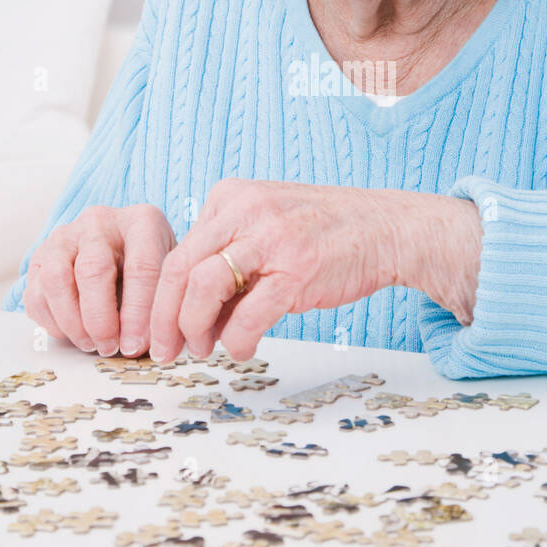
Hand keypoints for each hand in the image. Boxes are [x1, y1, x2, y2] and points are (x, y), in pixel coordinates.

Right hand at [24, 204, 176, 355]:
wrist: (123, 245)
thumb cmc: (150, 263)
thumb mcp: (167, 275)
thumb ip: (160, 304)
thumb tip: (142, 346)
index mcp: (141, 221)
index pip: (140, 267)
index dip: (138, 313)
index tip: (136, 345)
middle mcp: (100, 222)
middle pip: (93, 270)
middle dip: (100, 319)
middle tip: (110, 347)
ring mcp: (65, 236)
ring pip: (56, 279)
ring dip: (72, 322)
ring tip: (91, 344)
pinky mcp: (40, 256)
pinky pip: (35, 293)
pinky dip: (51, 322)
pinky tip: (72, 334)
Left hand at [148, 180, 398, 361]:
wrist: (386, 228)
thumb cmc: (325, 234)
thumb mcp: (266, 227)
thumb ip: (229, 259)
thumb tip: (191, 316)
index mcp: (230, 196)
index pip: (176, 251)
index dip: (160, 298)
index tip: (160, 329)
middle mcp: (244, 209)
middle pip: (178, 269)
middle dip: (163, 318)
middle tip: (163, 350)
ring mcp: (271, 237)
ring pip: (201, 286)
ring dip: (192, 328)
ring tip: (203, 348)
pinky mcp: (296, 269)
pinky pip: (247, 314)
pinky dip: (236, 340)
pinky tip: (241, 349)